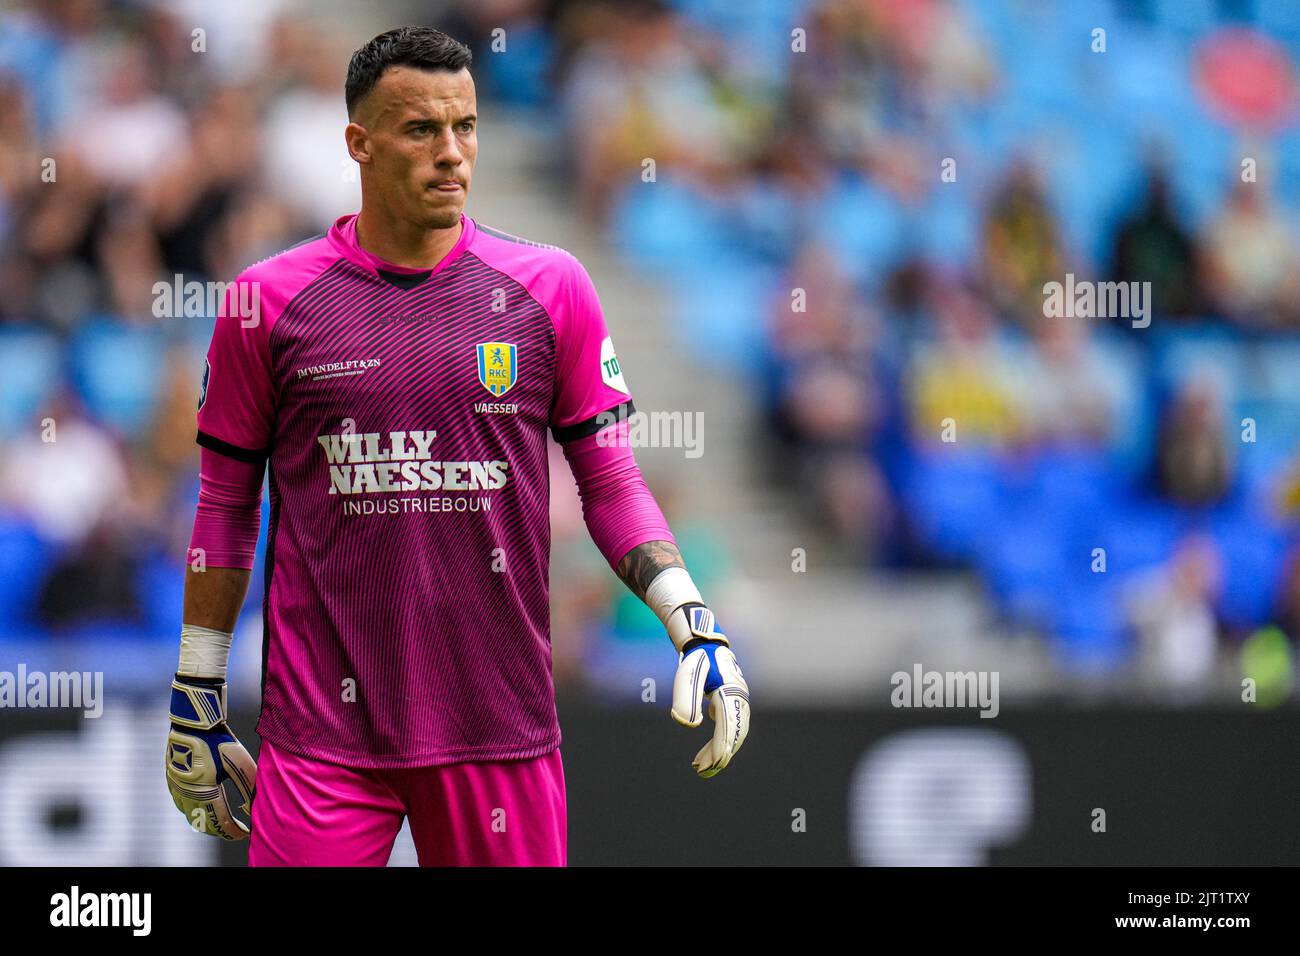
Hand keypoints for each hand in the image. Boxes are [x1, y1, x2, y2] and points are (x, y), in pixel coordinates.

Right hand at [165, 676, 256, 839]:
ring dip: (205, 821)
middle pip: (202, 824)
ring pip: (190, 815)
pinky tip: (202, 806)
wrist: (193, 723)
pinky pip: (181, 803)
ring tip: (221, 821)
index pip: (220, 822)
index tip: (245, 833)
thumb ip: (248, 787)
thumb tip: (253, 808)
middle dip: (220, 830)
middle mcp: (186, 795)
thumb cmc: (218, 741)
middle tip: (234, 831)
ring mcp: (176, 788)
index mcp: (203, 794)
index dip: (233, 831)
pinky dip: (193, 810)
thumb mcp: (239, 763)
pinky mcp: (171, 779)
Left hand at [668, 605, 750, 777]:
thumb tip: (687, 725)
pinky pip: (729, 729)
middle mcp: (739, 698)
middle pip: (735, 735)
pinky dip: (719, 743)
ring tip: (700, 767)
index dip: (720, 749)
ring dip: (719, 752)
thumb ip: (685, 698)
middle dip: (720, 756)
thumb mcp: (687, 676)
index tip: (710, 766)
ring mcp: (737, 701)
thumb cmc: (695, 659)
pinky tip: (705, 754)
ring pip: (733, 734)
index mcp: (731, 693)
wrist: (704, 643)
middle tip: (702, 772)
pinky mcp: (731, 704)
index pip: (728, 728)